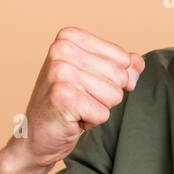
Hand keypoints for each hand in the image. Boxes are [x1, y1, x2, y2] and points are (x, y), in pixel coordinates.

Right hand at [5, 26, 144, 171]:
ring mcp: (60, 72)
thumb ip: (122, 65)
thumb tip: (137, 63)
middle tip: (80, 99)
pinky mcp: (62, 96)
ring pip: (115, 95)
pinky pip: (103, 113)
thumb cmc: (68, 103)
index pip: (124, 59)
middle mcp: (62, 49)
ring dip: (99, 108)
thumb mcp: (96, 76)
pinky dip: (91, 122)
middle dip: (107, 96)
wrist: (36, 136)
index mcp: (70, 37)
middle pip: (121, 77)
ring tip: (76, 108)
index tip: (87, 85)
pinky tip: (71, 119)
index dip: (113, 80)